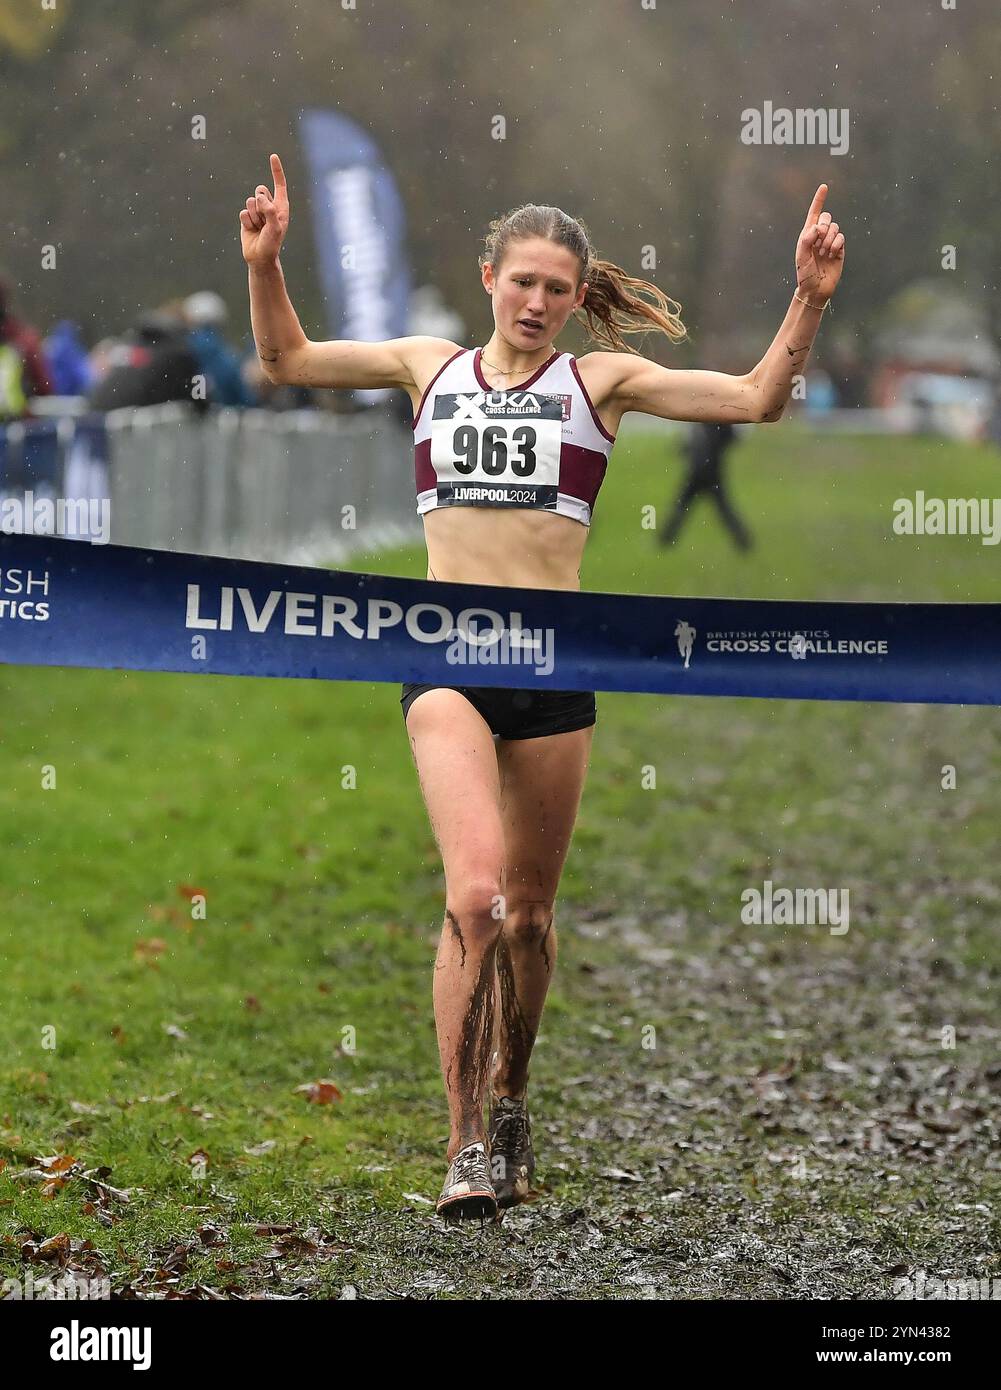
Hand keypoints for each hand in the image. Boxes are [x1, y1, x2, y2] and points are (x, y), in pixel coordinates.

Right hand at [240, 153, 289, 266]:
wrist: (260, 258)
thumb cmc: (272, 244)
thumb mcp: (275, 228)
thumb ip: (270, 211)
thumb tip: (260, 198)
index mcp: (281, 206)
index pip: (279, 184)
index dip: (276, 170)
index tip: (273, 156)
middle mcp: (269, 206)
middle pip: (260, 190)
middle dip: (260, 202)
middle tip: (265, 220)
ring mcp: (257, 211)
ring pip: (250, 202)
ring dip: (254, 216)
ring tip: (259, 228)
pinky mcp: (247, 217)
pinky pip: (243, 212)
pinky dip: (247, 222)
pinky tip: (252, 230)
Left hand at [795, 184, 844, 303]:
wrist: (816, 289)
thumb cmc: (805, 275)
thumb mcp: (801, 257)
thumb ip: (806, 240)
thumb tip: (816, 227)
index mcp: (807, 235)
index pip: (814, 214)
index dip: (819, 200)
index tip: (824, 187)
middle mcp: (819, 236)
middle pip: (827, 217)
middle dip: (824, 226)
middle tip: (818, 242)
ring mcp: (830, 242)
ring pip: (835, 227)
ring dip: (829, 239)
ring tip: (823, 253)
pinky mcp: (840, 249)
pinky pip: (841, 238)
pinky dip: (836, 245)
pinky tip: (831, 255)